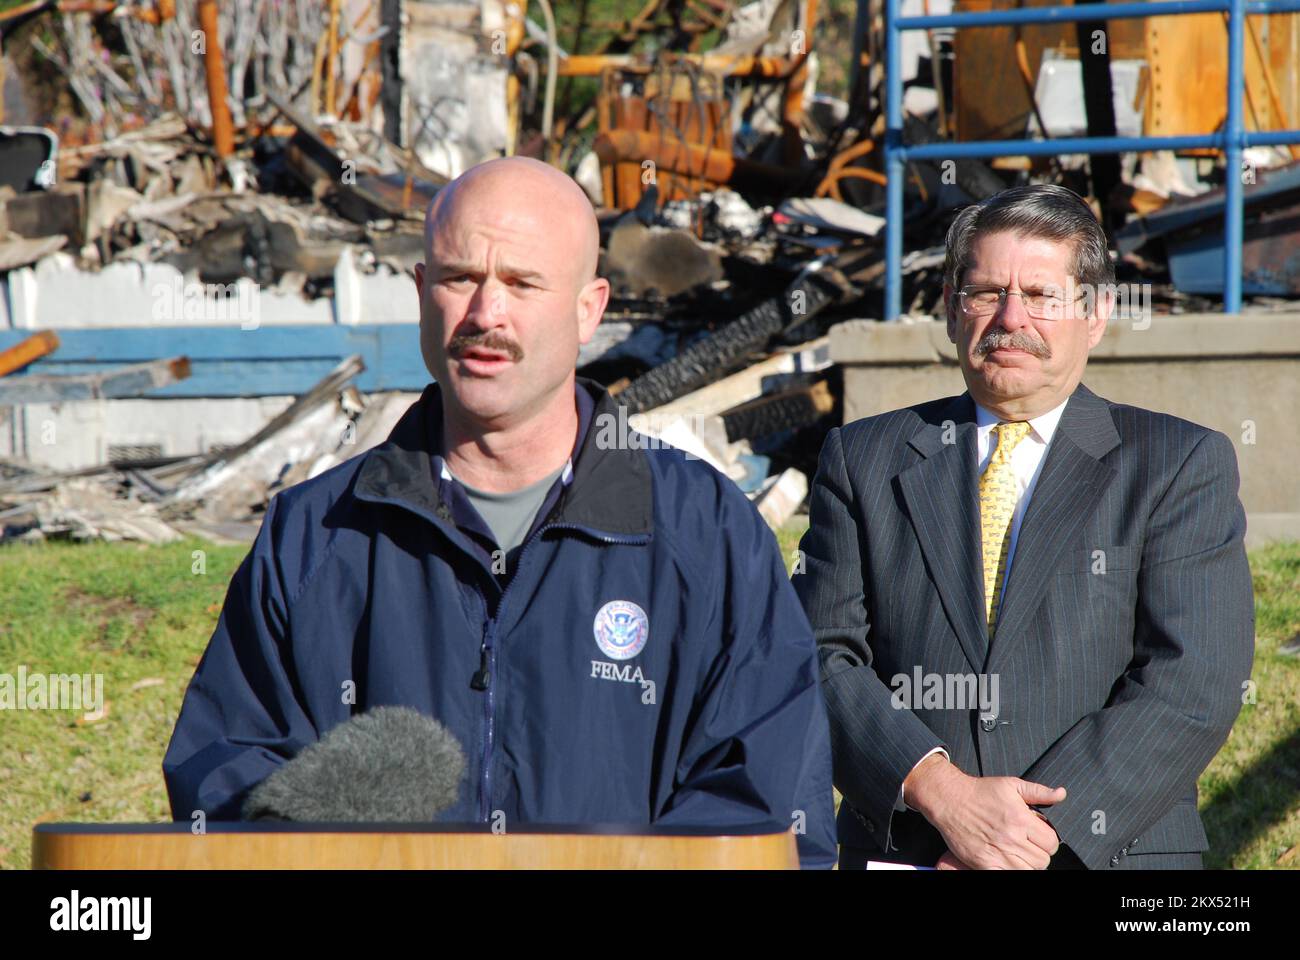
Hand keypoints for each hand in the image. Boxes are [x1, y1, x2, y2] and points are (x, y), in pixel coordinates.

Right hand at [903, 756, 1065, 868]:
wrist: (949, 800)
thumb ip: (1039, 792)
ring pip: (1028, 871)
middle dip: (1038, 853)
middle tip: (1027, 844)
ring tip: (1018, 853)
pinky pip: (1007, 875)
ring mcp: (997, 853)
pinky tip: (1007, 861)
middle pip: (1042, 860)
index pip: (1051, 843)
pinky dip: (1011, 870)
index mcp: (1021, 819)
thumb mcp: (1011, 785)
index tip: (1038, 836)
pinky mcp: (983, 863)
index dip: (1048, 840)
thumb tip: (1061, 794)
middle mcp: (1011, 838)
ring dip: (1026, 864)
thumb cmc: (981, 791)